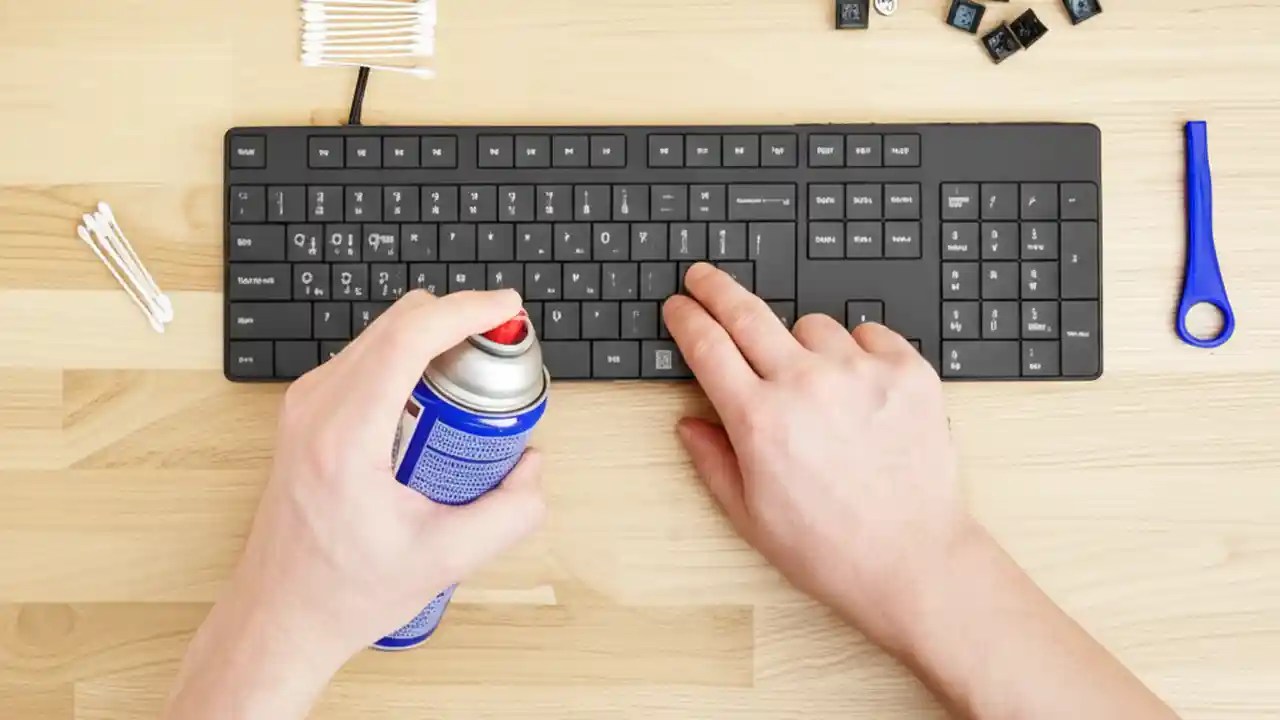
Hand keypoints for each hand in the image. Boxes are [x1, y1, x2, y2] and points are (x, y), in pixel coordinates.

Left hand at [166, 290, 545, 719]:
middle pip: (397, 324)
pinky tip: (436, 404)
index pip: (408, 338)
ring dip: (433, 342)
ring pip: (381, 335)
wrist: (279, 616)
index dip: (466, 310)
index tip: (508, 308)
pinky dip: (409, 362)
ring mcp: (305, 405)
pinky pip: (366, 359)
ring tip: (474, 384)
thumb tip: (533, 465)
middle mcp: (315, 409)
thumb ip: (508, 513)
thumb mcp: (445, 560)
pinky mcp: (305, 413)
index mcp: (344, 438)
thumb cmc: (343, 592)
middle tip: (503, 355)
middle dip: (459, 324)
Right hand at [664, 263, 970, 649]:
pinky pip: (870, 333)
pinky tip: (857, 386)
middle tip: (705, 279)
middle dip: (717, 289)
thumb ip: (712, 460)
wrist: (912, 561)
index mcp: (759, 421)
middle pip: (747, 312)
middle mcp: (806, 385)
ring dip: (801, 342)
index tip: (680, 307)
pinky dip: (858, 350)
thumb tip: (689, 423)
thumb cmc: (831, 548)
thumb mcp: (749, 516)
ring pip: (813, 325)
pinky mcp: (908, 372)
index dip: (686, 319)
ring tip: (814, 384)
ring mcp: (860, 373)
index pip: (706, 346)